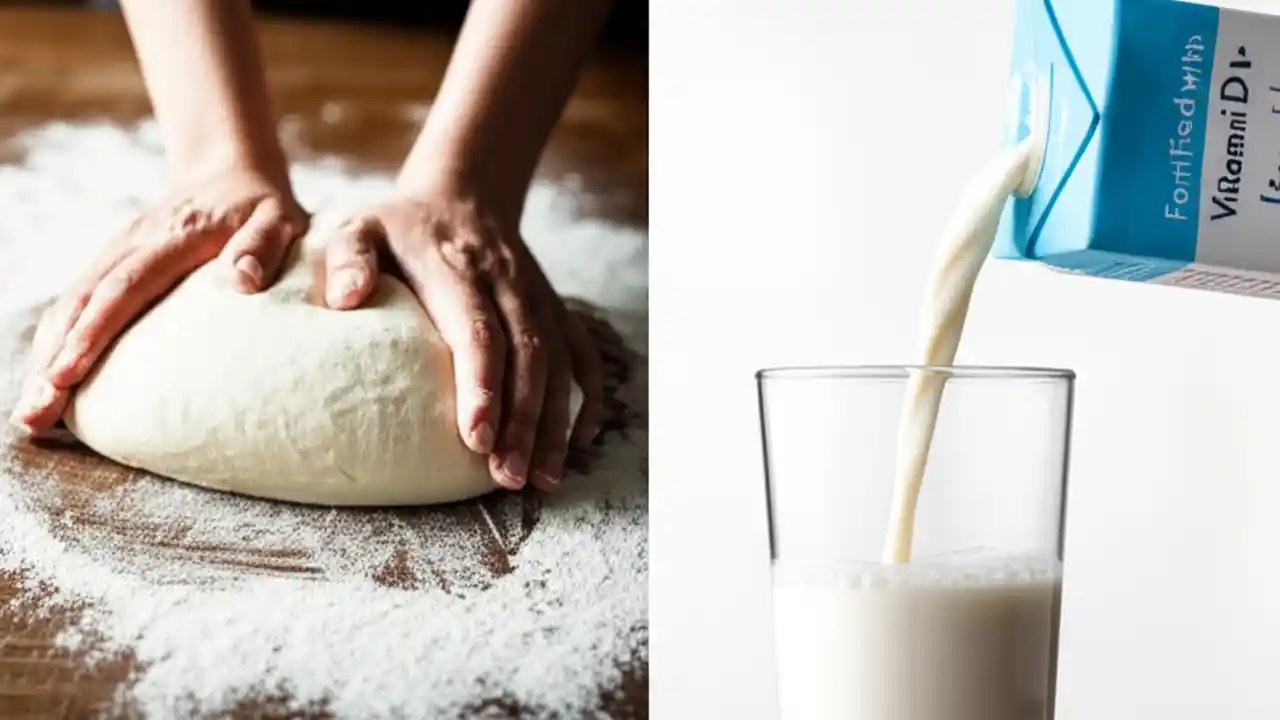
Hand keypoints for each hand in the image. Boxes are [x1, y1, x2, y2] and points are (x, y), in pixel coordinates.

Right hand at [9, 167, 307, 432]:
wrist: (228, 171)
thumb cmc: (260, 206)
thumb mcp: (278, 219)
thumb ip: (262, 246)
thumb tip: (242, 281)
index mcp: (173, 236)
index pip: (125, 286)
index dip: (93, 331)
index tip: (66, 375)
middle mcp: (134, 242)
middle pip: (83, 302)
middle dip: (54, 359)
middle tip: (35, 412)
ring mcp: (117, 251)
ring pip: (69, 304)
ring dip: (45, 357)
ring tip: (31, 412)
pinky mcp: (111, 262)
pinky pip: (74, 302)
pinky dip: (55, 340)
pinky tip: (44, 381)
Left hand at [320, 190, 602, 491]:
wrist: (465, 192)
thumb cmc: (400, 226)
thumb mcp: (359, 227)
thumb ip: (348, 259)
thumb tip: (348, 300)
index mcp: (457, 267)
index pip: (477, 330)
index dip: (482, 386)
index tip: (476, 438)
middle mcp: (507, 283)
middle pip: (527, 357)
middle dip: (523, 421)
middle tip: (509, 477)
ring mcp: (537, 297)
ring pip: (558, 363)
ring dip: (554, 422)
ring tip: (543, 478)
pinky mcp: (555, 308)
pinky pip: (581, 354)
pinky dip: (587, 397)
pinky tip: (579, 441)